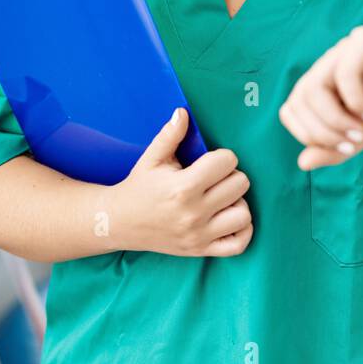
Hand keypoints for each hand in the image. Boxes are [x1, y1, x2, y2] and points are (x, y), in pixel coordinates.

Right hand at [111, 108, 253, 256]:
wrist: (119, 223)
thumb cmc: (138, 188)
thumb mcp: (151, 159)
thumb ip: (170, 135)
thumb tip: (183, 112)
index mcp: (182, 187)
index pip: (226, 162)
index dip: (222, 157)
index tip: (210, 161)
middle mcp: (193, 213)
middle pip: (240, 184)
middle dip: (230, 176)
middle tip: (215, 178)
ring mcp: (198, 235)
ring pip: (244, 214)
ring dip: (237, 202)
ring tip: (222, 198)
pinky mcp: (201, 250)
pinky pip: (239, 244)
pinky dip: (242, 230)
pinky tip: (229, 218)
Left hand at [278, 25, 362, 170]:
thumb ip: (337, 147)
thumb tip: (302, 162)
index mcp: (327, 82)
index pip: (293, 107)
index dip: (308, 134)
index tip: (345, 149)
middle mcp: (332, 63)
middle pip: (299, 98)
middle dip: (322, 130)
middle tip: (354, 143)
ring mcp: (347, 49)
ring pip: (314, 85)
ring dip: (334, 117)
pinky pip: (344, 71)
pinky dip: (354, 100)